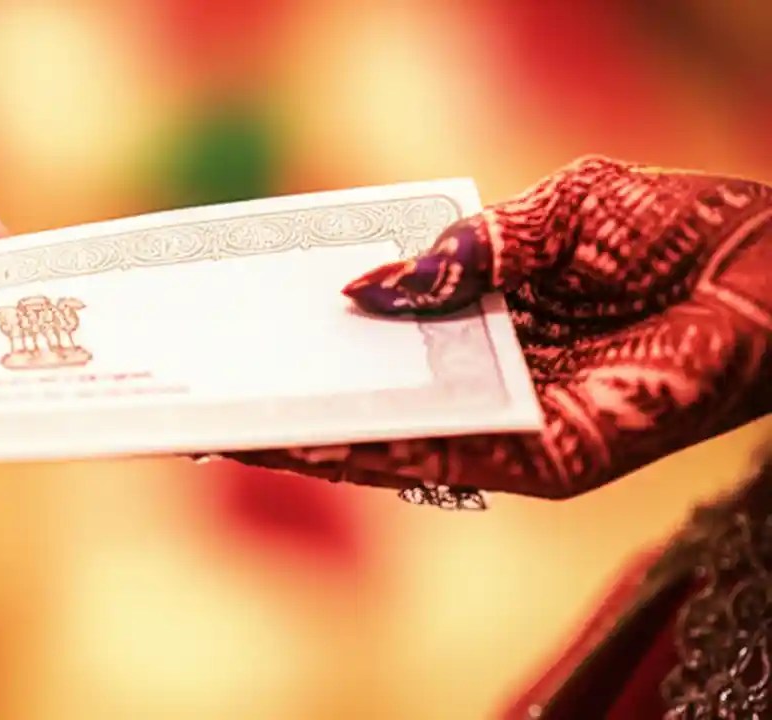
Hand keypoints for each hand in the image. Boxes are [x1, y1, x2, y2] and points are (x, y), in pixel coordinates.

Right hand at [232, 156, 771, 499]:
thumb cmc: (673, 228)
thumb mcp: (547, 215)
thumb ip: (460, 254)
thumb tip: (361, 292)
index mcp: (489, 325)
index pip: (383, 340)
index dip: (315, 338)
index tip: (243, 326)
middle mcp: (494, 384)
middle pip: (378, 403)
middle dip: (293, 399)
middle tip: (206, 390)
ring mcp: (520, 428)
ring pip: (399, 447)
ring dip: (314, 440)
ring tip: (231, 428)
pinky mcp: (554, 460)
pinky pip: (452, 463)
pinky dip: (379, 457)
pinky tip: (311, 444)